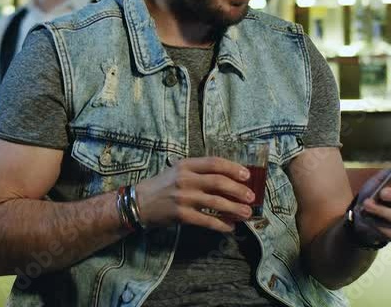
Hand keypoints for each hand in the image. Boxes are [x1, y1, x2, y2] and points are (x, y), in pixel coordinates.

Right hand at [133, 157, 254, 232]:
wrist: (139, 203)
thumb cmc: (161, 186)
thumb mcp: (177, 171)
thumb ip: (199, 172)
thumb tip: (228, 179)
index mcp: (186, 165)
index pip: (214, 163)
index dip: (233, 168)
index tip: (247, 175)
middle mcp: (185, 179)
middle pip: (219, 182)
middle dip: (238, 190)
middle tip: (251, 197)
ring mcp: (183, 197)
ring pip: (216, 202)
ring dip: (235, 208)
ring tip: (247, 213)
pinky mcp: (182, 215)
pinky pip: (207, 220)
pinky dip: (221, 224)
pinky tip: (230, 227)